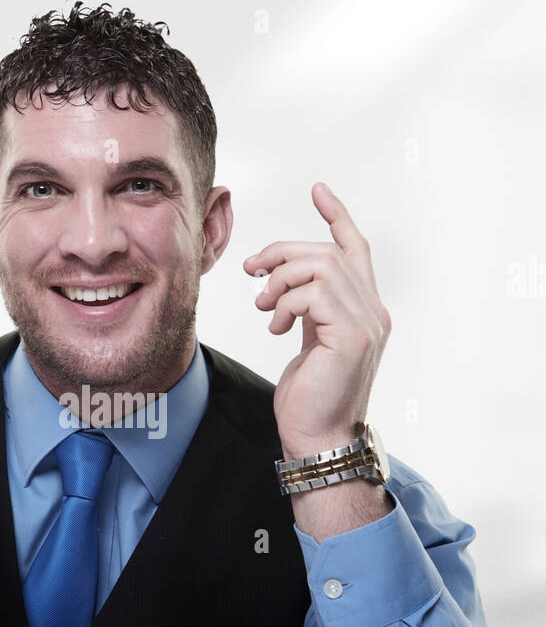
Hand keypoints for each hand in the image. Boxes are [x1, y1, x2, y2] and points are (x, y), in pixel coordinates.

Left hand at [243, 183, 390, 456]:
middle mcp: (373, 311)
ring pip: (320, 266)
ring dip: (280, 280)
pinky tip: (276, 327)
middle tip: (252, 271)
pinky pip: (314, 292)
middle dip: (283, 253)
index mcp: (364, 310)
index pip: (355, 249)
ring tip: (264, 308)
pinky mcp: (352, 335)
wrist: (317, 437)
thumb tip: (282, 282)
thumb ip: (307, 308)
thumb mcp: (306, 340)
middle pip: (328, 252)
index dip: (337, 216)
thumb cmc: (308, 397)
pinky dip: (286, 303)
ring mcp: (367, 322)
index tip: (317, 189)